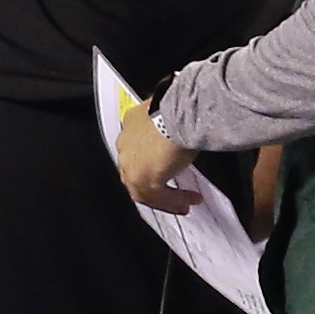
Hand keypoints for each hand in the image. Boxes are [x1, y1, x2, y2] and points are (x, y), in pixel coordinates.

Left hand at [118, 99, 200, 214]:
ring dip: (167, 198)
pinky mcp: (143, 180)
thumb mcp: (172, 116)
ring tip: (183, 204)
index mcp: (131, 124)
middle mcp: (126, 146)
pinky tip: (188, 200)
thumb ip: (171, 129)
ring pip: (146, 190)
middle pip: (137, 174)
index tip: (166, 170)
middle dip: (156, 186)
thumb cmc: (179, 109)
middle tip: (172, 195)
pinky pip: (159, 197)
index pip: (138, 150)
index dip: (153, 163)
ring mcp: (131, 165)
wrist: (177, 114)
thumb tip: (182, 135)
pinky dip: (175, 200)